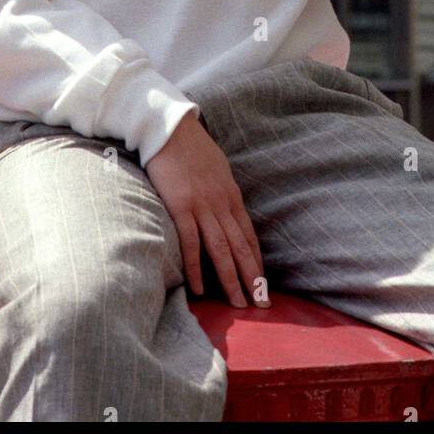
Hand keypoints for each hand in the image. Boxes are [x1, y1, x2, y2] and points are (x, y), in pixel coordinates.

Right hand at [145, 112, 269, 308]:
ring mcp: (202, 206)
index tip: (263, 284)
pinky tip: (201, 289)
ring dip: (231, 280)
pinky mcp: (180, 207)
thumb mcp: (217, 168)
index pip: (249, 236)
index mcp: (231, 196)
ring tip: (239, 304)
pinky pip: (191, 243)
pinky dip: (197, 269)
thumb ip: (223, 191)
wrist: (170, 128)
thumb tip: (226, 209)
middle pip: (241, 248)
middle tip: (262, 305)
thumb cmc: (191, 147)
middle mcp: (221, 204)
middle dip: (252, 278)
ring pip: (221, 250)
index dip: (256, 262)